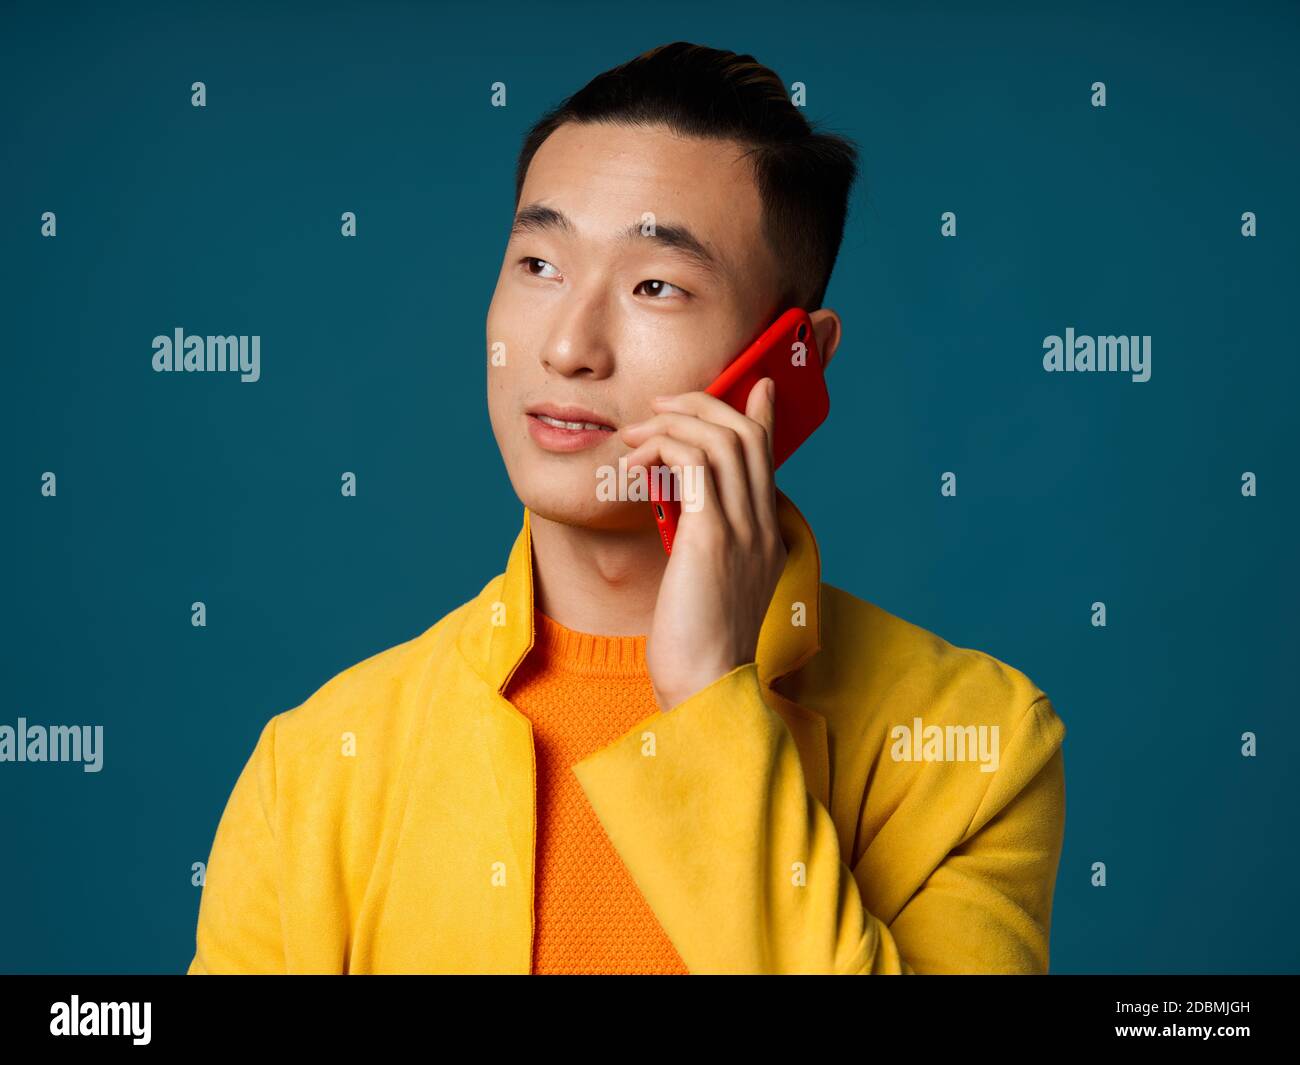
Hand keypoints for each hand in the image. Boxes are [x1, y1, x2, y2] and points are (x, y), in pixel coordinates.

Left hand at [619, 378, 787, 710]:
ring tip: (635, 433)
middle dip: (702, 405)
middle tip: (659, 406)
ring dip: (674, 423)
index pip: (769, 458)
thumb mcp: (708, 589)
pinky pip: (693, 463)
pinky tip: (633, 463)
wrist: (707, 689)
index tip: (755, 386)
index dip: (761, 414)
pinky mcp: (712, 537)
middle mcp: (762, 527)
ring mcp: (743, 530)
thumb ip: (707, 548)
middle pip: (746, 435)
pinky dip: (663, 447)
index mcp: (767, 539)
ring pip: (722, 439)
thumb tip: (688, 521)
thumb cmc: (698, 648)